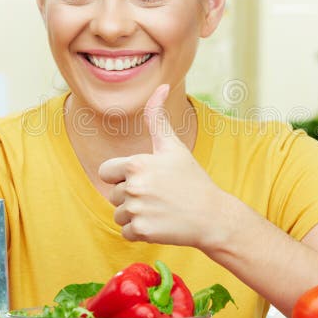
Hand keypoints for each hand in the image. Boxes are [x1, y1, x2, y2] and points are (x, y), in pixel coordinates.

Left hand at [98, 84, 227, 247]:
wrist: (212, 216)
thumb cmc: (191, 178)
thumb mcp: (173, 146)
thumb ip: (158, 118)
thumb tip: (161, 86)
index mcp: (135, 163)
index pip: (106, 172)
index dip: (122, 176)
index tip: (144, 178)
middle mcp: (132, 187)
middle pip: (113, 195)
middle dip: (131, 197)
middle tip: (158, 195)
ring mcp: (136, 210)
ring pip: (119, 215)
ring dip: (134, 215)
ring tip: (159, 209)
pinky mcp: (141, 231)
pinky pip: (125, 232)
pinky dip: (139, 231)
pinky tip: (159, 223)